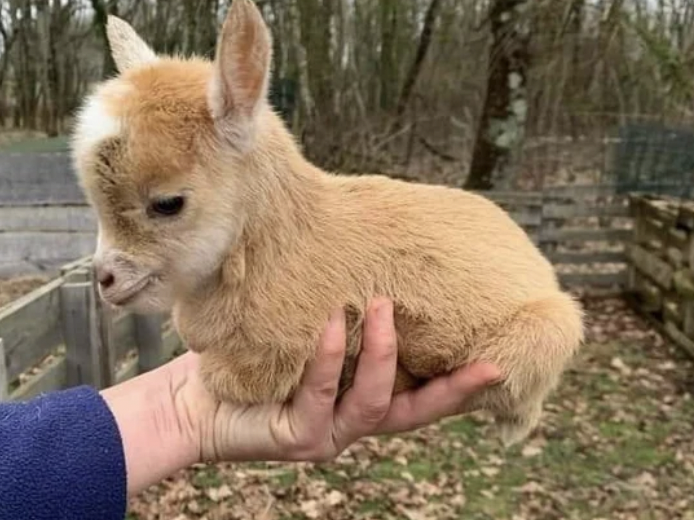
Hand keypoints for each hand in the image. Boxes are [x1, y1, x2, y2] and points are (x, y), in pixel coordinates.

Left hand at [103, 297, 500, 494]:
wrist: (194, 397)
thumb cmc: (258, 356)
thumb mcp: (312, 332)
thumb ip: (345, 315)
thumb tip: (372, 258)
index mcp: (364, 399)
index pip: (425, 395)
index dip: (462, 382)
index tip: (499, 360)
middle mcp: (353, 422)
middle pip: (417, 412)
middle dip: (452, 387)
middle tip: (485, 358)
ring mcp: (328, 433)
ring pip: (375, 403)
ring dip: (384, 354)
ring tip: (384, 306)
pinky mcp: (296, 435)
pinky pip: (320, 395)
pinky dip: (329, 357)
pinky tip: (331, 323)